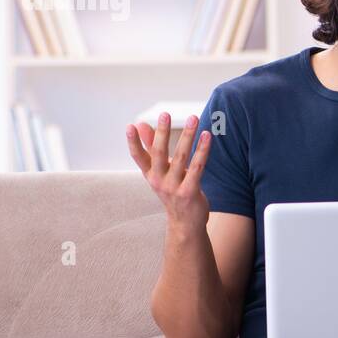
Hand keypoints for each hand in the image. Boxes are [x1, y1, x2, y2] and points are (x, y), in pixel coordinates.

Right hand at [126, 112, 210, 231]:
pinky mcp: (189, 192)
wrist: (185, 223)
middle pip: (159, 154)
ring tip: (194, 118)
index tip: (130, 126)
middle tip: (165, 114)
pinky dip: (202, 150)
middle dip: (162, 133)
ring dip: (187, 136)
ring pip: (181, 157)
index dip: (134, 142)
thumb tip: (140, 124)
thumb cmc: (173, 192)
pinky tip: (207, 136)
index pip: (138, 157)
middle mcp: (159, 181)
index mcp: (150, 175)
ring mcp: (173, 187)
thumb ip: (151, 148)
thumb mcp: (160, 172)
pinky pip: (197, 167)